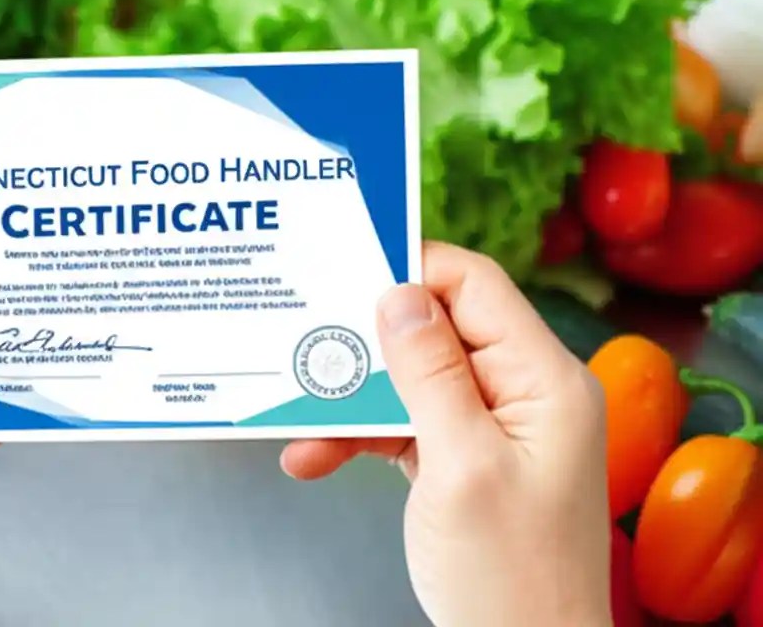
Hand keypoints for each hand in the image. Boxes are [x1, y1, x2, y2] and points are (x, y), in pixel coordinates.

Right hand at [280, 243, 610, 626]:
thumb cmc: (510, 577)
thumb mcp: (462, 466)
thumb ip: (431, 374)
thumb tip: (399, 295)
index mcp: (544, 380)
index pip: (475, 287)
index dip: (412, 269)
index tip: (346, 267)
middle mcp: (523, 393)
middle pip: (435, 331)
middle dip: (367, 342)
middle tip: (307, 340)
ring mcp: (493, 428)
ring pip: (409, 380)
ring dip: (351, 401)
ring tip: (298, 423)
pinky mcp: (463, 459)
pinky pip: (404, 424)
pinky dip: (358, 437)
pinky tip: (315, 456)